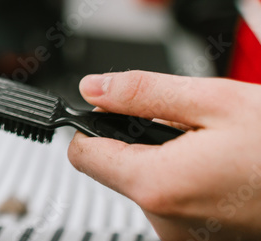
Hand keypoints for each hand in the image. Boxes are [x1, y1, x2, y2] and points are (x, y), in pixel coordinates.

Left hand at [68, 70, 260, 239]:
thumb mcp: (213, 100)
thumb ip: (142, 93)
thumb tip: (95, 88)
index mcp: (158, 185)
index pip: (83, 156)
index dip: (92, 125)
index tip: (111, 110)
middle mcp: (167, 223)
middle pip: (118, 170)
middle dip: (145, 140)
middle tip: (195, 128)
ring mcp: (188, 239)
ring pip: (152, 186)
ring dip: (174, 161)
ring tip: (222, 151)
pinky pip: (181, 205)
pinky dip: (195, 184)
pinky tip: (230, 173)